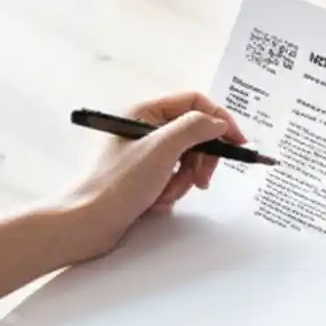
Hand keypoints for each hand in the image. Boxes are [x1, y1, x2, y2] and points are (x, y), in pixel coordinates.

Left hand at [61, 92, 246, 260]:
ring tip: (166, 194)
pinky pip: (177, 176)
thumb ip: (193, 129)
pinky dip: (174, 190)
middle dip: (201, 160)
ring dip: (185, 179)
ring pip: (189, 158)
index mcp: (144, 112)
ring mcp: (146, 152)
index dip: (219, 120)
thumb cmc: (117, 184)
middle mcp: (145, 127)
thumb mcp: (160, 150)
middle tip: (201, 180)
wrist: (87, 222)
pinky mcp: (146, 174)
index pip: (194, 103)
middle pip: (195, 133)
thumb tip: (219, 123)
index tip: (237, 143)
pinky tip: (157, 200)